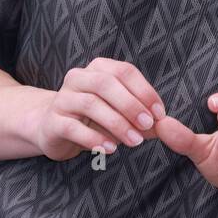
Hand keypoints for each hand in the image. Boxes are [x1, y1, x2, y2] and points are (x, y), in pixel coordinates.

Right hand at [31, 57, 165, 161]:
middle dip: (131, 105)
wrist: (52, 127)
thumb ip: (140, 115)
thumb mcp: (117, 112)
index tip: (160, 113)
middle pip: (106, 84)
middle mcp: (78, 78)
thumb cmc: (92, 117)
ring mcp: (62, 98)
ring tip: (134, 141)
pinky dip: (94, 138)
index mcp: (98, 68)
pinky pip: (73, 127)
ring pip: (91, 104)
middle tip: (148, 125)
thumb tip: (165, 125)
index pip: (124, 71)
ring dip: (117, 123)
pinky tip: (110, 149)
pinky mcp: (52, 121)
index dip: (144, 90)